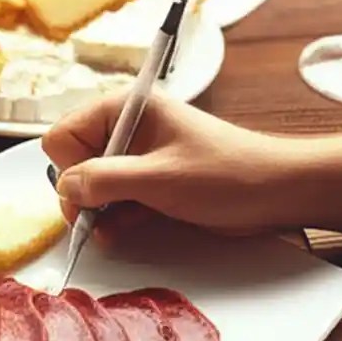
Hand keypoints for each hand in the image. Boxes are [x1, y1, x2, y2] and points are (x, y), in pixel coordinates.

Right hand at [42, 91, 297, 235]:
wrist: (278, 192)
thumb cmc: (225, 174)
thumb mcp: (160, 177)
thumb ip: (105, 180)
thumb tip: (64, 187)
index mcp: (124, 108)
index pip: (64, 135)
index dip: (71, 168)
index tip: (91, 194)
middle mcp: (126, 128)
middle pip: (74, 161)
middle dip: (81, 194)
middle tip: (96, 220)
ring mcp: (138, 156)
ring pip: (92, 185)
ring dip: (96, 210)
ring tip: (111, 230)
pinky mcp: (150, 181)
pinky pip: (114, 198)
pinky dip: (113, 217)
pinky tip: (120, 231)